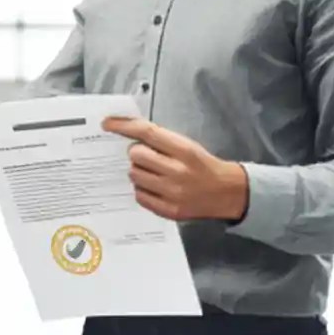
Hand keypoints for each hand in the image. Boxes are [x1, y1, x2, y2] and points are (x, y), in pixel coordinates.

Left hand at [102, 117, 248, 221]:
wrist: (226, 193)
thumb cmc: (202, 165)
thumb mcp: (187, 145)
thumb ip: (161, 140)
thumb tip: (127, 134)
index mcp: (184, 150)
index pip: (147, 133)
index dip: (123, 126)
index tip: (107, 124)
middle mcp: (178, 171)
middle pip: (136, 155)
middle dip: (136, 153)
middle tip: (147, 157)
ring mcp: (173, 193)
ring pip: (134, 175)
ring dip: (138, 171)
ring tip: (153, 173)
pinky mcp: (169, 210)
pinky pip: (139, 196)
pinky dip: (142, 189)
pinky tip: (155, 187)